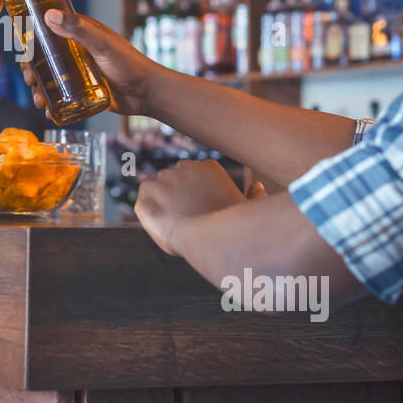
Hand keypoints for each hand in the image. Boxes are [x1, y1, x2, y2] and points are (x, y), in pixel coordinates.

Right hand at [20, 9, 155, 115]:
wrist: (146, 93)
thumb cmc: (128, 63)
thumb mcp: (101, 44)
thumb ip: (78, 29)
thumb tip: (50, 16)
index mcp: (79, 33)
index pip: (48, 31)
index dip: (32, 39)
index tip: (21, 49)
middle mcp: (75, 51)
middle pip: (44, 58)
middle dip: (32, 70)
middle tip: (29, 80)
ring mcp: (78, 72)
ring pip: (50, 79)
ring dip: (39, 89)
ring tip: (39, 100)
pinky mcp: (82, 91)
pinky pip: (61, 97)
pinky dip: (51, 104)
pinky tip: (48, 111)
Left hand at [134, 159, 264, 256]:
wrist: (205, 236)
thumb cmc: (232, 225)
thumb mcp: (248, 209)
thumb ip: (253, 196)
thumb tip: (258, 185)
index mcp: (208, 166)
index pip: (198, 181)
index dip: (199, 201)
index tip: (203, 216)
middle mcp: (184, 166)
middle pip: (179, 185)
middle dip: (181, 201)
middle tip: (190, 223)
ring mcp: (162, 177)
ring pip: (160, 193)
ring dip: (165, 207)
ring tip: (177, 227)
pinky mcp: (145, 193)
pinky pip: (144, 203)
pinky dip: (149, 215)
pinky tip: (163, 227)